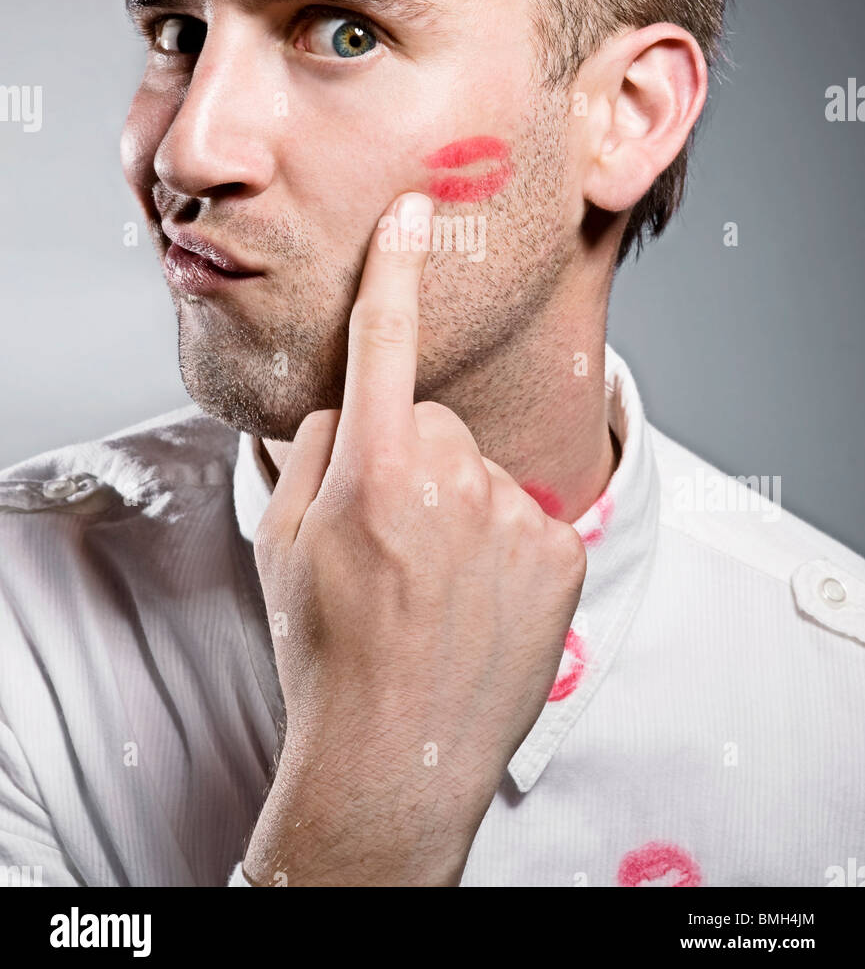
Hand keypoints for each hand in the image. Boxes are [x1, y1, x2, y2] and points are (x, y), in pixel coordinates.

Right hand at [244, 191, 585, 886]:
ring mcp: (514, 515)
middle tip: (390, 546)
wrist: (394, 758)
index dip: (397, 267)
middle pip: (432, 424)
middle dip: (411, 463)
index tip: (417, 210)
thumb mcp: (284, 542)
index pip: (383, 340)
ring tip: (433, 587)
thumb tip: (350, 410)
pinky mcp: (563, 553)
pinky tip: (478, 602)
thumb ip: (315, 453)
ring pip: (479, 474)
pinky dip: (504, 547)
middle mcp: (451, 476)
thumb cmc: (325, 649)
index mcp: (374, 466)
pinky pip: (525, 518)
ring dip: (458, 509)